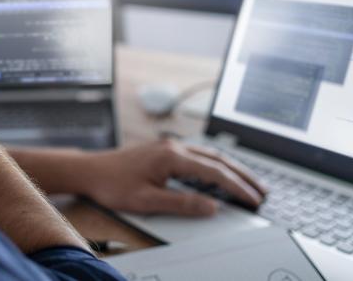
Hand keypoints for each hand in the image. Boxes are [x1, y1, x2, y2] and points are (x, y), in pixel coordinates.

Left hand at [78, 140, 266, 216]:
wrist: (90, 170)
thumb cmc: (112, 184)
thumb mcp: (146, 201)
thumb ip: (181, 203)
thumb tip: (211, 206)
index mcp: (172, 156)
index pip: (214, 172)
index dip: (236, 187)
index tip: (253, 198)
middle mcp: (174, 146)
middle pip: (217, 159)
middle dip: (242, 175)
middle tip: (261, 190)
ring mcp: (170, 146)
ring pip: (209, 154)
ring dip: (231, 168)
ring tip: (248, 183)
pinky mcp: (164, 149)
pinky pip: (198, 155)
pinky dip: (215, 165)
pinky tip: (220, 174)